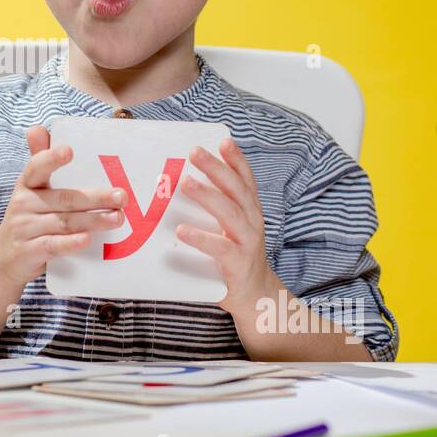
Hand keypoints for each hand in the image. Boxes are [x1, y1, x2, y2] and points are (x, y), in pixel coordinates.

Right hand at [0, 125, 128, 286]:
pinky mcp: (29, 252)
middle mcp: (24, 204)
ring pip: (64, 222)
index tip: (70, 150)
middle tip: (122, 196)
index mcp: (27, 184)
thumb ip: (40, 162)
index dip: (52, 158)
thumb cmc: (28, 218)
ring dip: (93, 220)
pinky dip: (70, 243)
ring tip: (118, 218)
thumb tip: (37, 129)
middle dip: (95, 197)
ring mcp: (25, 229)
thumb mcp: (30, 190)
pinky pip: (53, 245)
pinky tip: (87, 240)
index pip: (37, 167)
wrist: (5, 259)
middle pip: (64, 198)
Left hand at [174, 137, 277, 312]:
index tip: (223, 140)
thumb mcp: (231, 227)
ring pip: (229, 213)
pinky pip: (219, 247)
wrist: (256, 295)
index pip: (245, 179)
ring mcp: (247, 242)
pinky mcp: (237, 263)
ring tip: (186, 182)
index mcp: (250, 210)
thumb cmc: (235, 256)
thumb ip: (217, 208)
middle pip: (236, 189)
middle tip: (195, 152)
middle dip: (216, 168)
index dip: (236, 159)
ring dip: (207, 195)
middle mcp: (252, 222)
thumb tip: (183, 181)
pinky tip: (181, 230)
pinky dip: (200, 237)